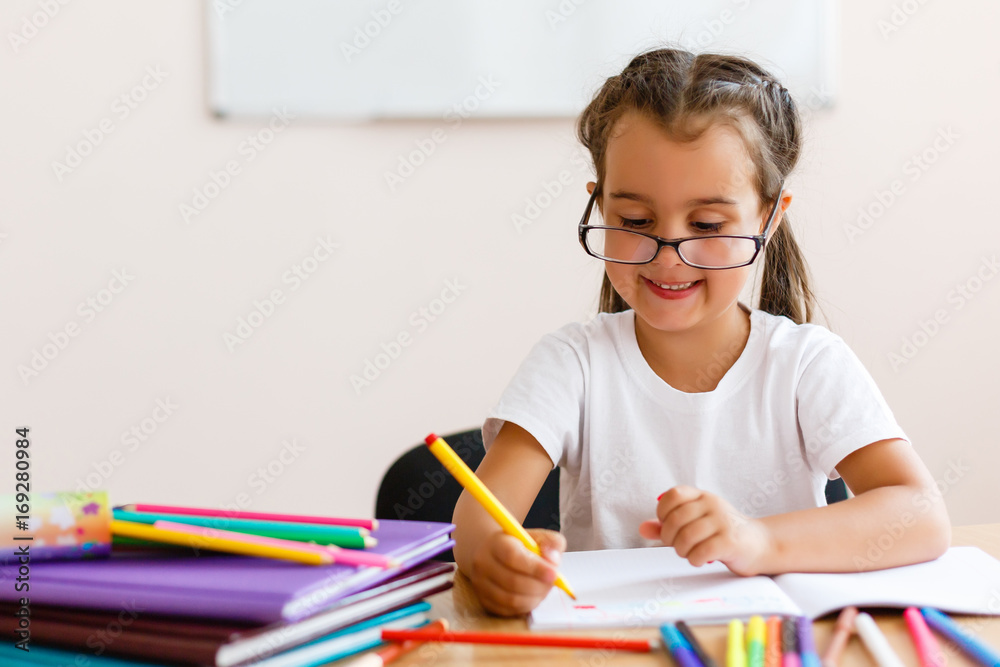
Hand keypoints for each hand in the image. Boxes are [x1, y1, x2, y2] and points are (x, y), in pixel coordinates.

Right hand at [467, 528, 566, 616]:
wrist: (495, 554)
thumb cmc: (520, 546)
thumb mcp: (538, 537)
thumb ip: (551, 543)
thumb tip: (553, 560)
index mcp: (497, 543)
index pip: (513, 557)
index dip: (535, 568)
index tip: (554, 573)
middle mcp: (484, 563)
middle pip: (512, 581)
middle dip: (538, 586)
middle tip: (552, 583)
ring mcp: (481, 584)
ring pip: (511, 599)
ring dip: (534, 598)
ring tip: (543, 589)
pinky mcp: (484, 601)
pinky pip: (508, 611)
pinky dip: (525, 606)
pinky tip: (532, 596)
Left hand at [638, 485, 771, 575]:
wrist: (759, 544)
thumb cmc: (722, 533)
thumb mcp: (695, 523)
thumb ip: (668, 525)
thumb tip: (642, 528)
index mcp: (702, 496)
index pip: (672, 495)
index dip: (663, 513)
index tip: (668, 526)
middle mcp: (712, 505)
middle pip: (675, 519)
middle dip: (670, 538)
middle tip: (678, 546)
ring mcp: (722, 522)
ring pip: (686, 537)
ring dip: (682, 551)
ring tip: (690, 553)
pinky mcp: (730, 541)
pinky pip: (701, 551)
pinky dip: (695, 559)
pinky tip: (701, 560)